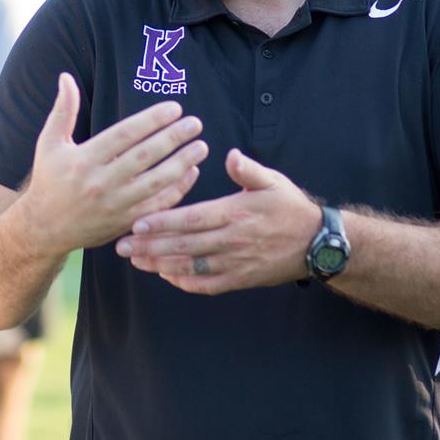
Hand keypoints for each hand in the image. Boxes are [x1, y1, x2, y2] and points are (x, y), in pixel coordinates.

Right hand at [17, 74, 207, 256]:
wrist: (45, 229)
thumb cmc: (49, 180)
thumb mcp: (49, 144)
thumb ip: (63, 111)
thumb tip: (66, 77)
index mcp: (84, 160)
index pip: (124, 135)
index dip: (152, 120)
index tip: (175, 108)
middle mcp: (101, 183)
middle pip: (145, 157)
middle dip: (173, 139)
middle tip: (195, 124)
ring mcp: (115, 205)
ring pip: (156, 183)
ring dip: (182, 164)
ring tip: (201, 146)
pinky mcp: (125, 223)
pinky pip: (157, 206)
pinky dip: (177, 190)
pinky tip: (191, 172)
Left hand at [117, 148, 320, 294]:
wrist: (316, 244)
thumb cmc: (290, 208)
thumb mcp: (272, 182)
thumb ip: (248, 170)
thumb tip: (230, 155)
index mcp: (235, 213)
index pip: (192, 219)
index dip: (163, 223)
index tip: (137, 223)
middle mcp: (232, 240)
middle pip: (184, 245)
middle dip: (150, 246)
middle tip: (122, 246)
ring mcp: (235, 263)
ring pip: (191, 266)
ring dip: (161, 265)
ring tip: (136, 261)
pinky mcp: (240, 279)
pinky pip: (208, 284)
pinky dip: (185, 281)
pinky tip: (166, 276)